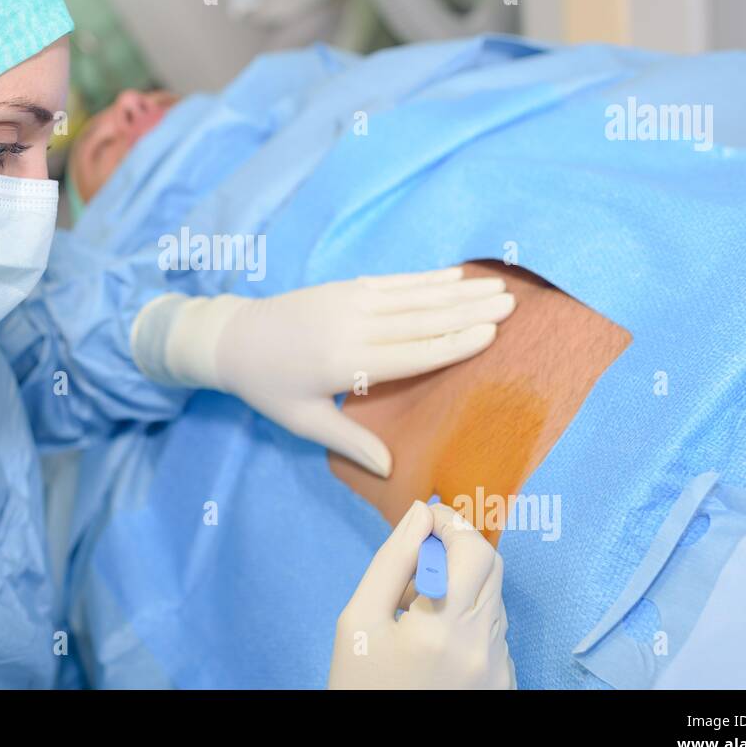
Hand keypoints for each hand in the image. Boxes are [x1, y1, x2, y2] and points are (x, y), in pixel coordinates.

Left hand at [130, 267, 514, 474]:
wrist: (233, 339)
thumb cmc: (269, 388)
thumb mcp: (304, 422)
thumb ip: (350, 441)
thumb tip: (392, 470)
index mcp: (345, 364)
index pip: (410, 353)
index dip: (452, 342)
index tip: (490, 332)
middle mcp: (352, 327)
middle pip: (421, 319)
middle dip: (468, 310)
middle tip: (512, 304)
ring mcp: (349, 302)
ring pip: (413, 296)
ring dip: (457, 291)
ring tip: (496, 286)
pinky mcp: (345, 288)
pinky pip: (393, 283)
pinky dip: (427, 279)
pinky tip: (455, 275)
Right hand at [328, 500, 516, 689]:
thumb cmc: (358, 686)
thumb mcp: (358, 620)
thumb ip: (391, 561)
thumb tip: (419, 514)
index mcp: (442, 627)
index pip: (472, 548)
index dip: (448, 523)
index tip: (421, 524)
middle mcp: (481, 647)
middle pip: (491, 567)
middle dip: (457, 551)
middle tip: (416, 568)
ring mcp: (498, 669)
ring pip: (494, 598)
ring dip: (462, 587)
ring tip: (417, 611)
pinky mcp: (503, 684)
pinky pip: (495, 632)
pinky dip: (469, 620)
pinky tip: (434, 642)